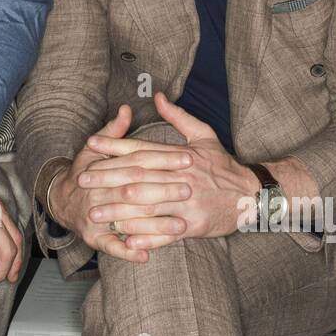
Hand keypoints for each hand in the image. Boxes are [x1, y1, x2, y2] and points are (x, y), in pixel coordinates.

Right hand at [50, 104, 194, 262]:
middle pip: (134, 190)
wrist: (60, 201)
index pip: (137, 160)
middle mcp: (97, 192)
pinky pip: (113, 246)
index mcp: (102, 168)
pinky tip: (147, 255)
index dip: (163, 159)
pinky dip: (129, 252)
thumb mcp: (94, 149)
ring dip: (154, 226)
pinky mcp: (93, 238)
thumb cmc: (86, 173)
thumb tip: (127, 109)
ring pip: (127, 221)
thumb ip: (113, 131)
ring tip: (181, 227)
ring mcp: (94, 217)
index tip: (189, 158)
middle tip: (190, 190)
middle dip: (163, 190)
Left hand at [83, 92, 259, 242]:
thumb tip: (158, 96)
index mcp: (181, 155)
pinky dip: (147, 236)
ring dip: (119, 210)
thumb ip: (178, 117)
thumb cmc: (224, 165)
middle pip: (138, 176)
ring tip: (95, 213)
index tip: (90, 145)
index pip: (142, 148)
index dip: (115, 146)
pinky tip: (126, 239)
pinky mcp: (195, 224)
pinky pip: (167, 232)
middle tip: (82, 181)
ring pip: (148, 205)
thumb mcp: (204, 135)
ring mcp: (188, 201)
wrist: (253, 194)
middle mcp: (182, 176)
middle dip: (107, 179)